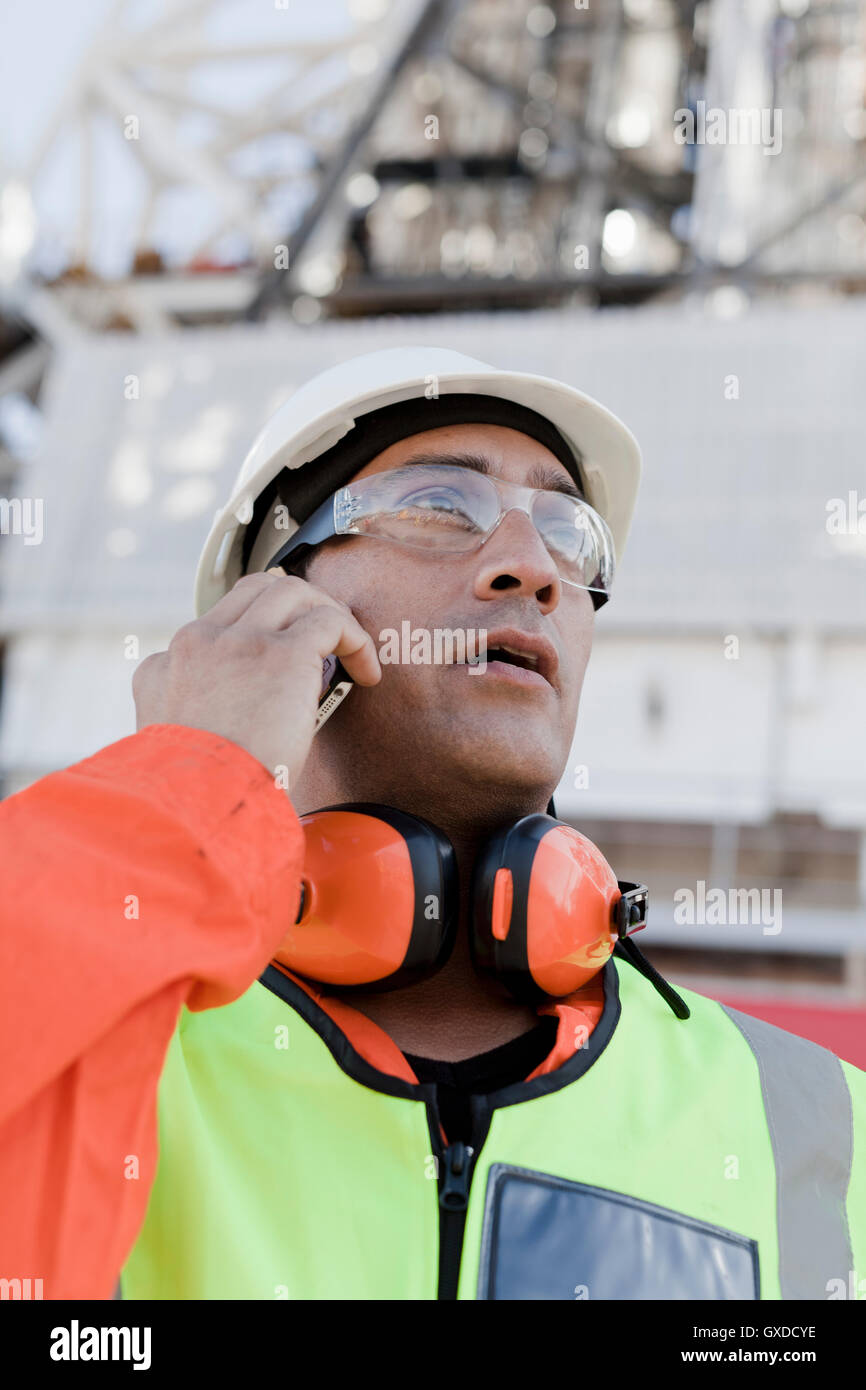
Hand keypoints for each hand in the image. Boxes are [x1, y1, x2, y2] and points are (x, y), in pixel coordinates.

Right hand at [132, 569, 380, 793]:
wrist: (198, 805)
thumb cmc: (195, 799)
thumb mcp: (177, 751)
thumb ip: (198, 725)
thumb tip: (240, 727)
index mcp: (164, 669)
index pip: (214, 629)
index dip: (255, 639)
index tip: (280, 671)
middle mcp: (198, 643)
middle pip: (254, 591)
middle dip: (295, 606)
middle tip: (323, 641)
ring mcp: (240, 641)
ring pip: (291, 591)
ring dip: (326, 613)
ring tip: (349, 649)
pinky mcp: (283, 653)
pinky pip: (330, 621)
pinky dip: (356, 640)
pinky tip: (367, 672)